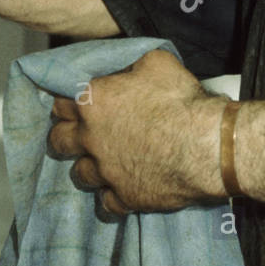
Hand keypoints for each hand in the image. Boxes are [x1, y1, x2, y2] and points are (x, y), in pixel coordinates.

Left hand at [46, 49, 228, 215]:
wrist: (204, 145)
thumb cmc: (179, 99)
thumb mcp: (156, 62)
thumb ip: (131, 64)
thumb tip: (127, 67)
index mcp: (93, 102)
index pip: (61, 104)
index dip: (66, 104)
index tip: (73, 106)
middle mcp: (91, 138)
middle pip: (60, 141)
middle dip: (65, 136)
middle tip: (77, 135)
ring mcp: (105, 171)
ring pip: (80, 174)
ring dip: (88, 167)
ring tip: (99, 164)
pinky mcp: (124, 197)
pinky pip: (106, 203)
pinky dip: (111, 196)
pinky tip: (119, 190)